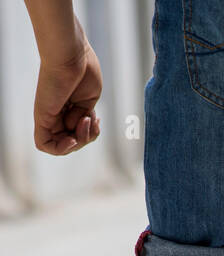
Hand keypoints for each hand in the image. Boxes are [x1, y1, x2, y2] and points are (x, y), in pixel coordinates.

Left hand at [33, 34, 101, 154]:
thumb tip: (76, 130)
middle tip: (90, 120)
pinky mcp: (42, 117)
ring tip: (84, 123)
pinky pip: (45, 144)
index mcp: (70, 108)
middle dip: (86, 138)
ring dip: (79, 142)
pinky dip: (60, 149)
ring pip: (61, 146)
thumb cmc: (83, 70)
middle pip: (72, 141)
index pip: (79, 133)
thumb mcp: (90, 101)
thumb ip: (84, 119)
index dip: (90, 134)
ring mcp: (49, 115)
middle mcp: (58, 113)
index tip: (97, 119)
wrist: (72, 54)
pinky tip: (71, 140)